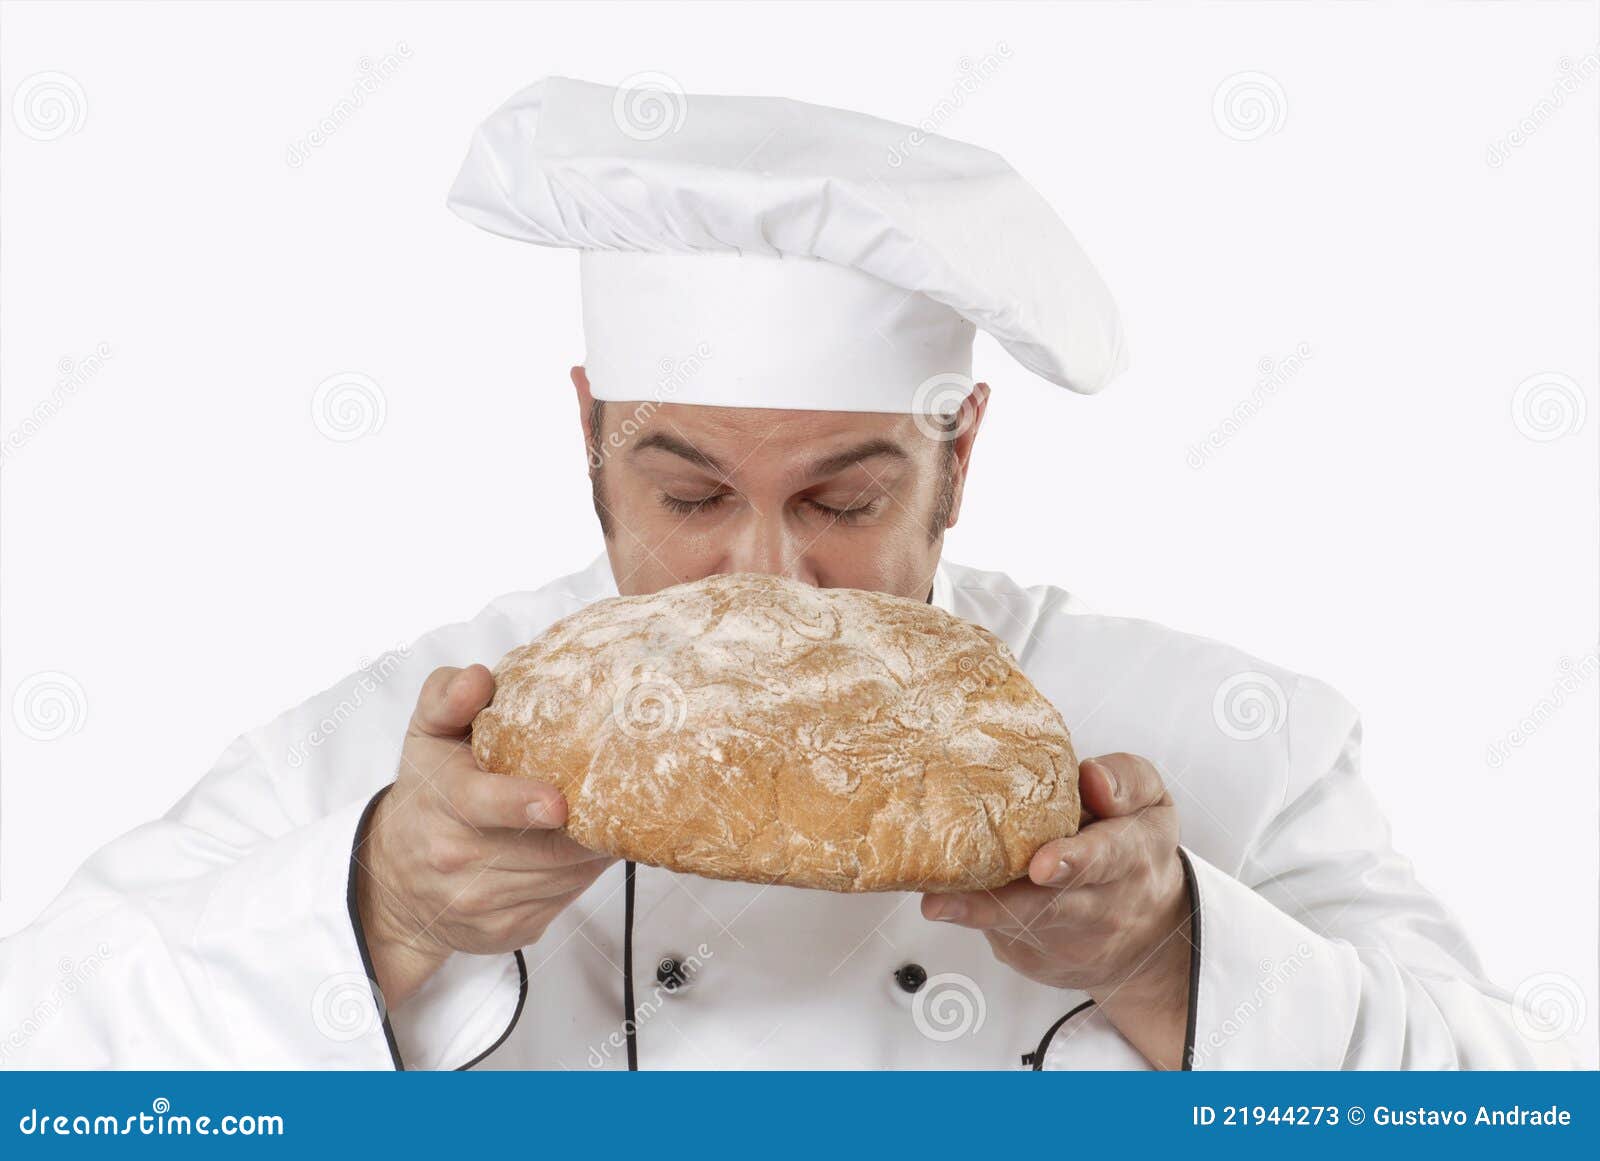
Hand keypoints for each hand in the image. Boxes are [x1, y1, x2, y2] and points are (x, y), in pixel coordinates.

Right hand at [355, 664, 616, 1008]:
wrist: (395, 885)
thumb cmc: (426, 797)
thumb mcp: (425, 737)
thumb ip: (447, 698)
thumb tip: (480, 678)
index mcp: (442, 805)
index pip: (482, 805)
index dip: (522, 803)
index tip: (557, 802)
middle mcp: (458, 861)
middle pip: (545, 846)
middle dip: (587, 823)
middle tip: (620, 793)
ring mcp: (483, 904)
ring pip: (565, 875)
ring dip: (593, 847)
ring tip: (604, 814)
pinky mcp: (509, 932)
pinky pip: (567, 899)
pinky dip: (582, 873)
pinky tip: (579, 848)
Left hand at [920, 752, 1192, 1068]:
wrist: (1148, 933)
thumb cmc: (1136, 850)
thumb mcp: (1152, 803)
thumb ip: (1127, 780)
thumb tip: (1091, 777)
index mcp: (1129, 856)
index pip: (1104, 857)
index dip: (1073, 861)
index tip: (1041, 865)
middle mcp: (1098, 905)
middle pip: (1046, 907)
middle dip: (998, 905)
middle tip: (947, 901)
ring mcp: (1063, 937)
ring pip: (1014, 926)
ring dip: (973, 915)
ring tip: (936, 902)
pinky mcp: (1033, 955)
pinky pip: (999, 934)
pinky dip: (972, 915)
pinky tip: (951, 896)